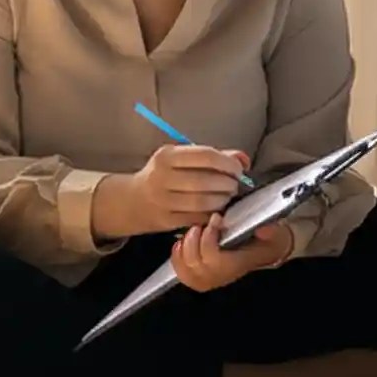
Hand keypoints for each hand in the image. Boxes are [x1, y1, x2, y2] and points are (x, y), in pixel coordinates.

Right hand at [126, 144, 250, 233]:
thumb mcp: (181, 159)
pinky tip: (215, 209)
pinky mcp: (166, 220)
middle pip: (206, 181)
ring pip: (203, 202)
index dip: (228, 164)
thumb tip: (243, 159)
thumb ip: (213, 157)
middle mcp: (162, 177)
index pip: (206, 156)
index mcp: (166, 156)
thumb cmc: (164, 175)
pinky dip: (212, 214)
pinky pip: (198, 218)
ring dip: (222, 200)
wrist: (133, 200)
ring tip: (225, 197)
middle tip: (233, 185)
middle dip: (228, 184)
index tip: (238, 169)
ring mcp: (163, 200)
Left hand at [170, 213, 294, 291]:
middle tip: (199, 224)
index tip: (215, 218)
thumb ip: (270, 232)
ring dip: (184, 246)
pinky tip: (183, 243)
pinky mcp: (197, 278)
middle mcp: (220, 277)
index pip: (214, 258)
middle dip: (193, 240)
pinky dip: (177, 255)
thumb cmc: (265, 243)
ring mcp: (207, 280)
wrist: (264, 254)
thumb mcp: (274, 235)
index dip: (209, 238)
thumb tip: (264, 229)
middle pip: (195, 263)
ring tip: (193, 231)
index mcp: (236, 266)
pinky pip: (179, 270)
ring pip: (184, 267)